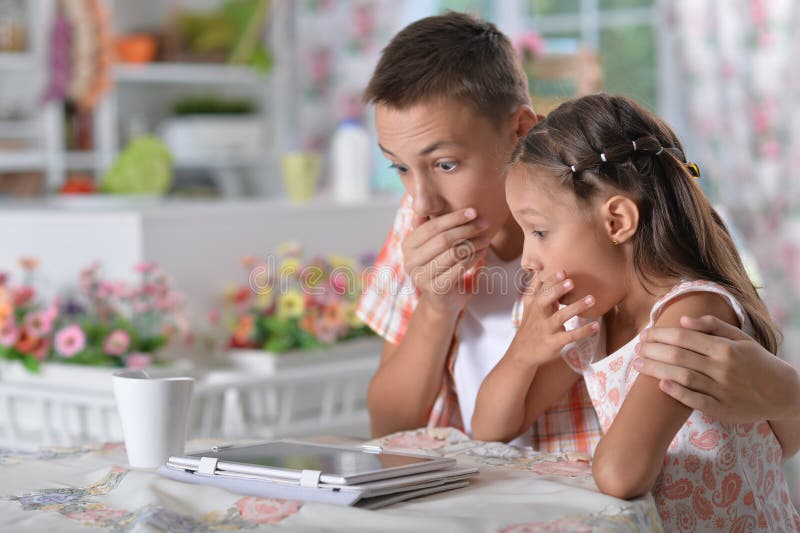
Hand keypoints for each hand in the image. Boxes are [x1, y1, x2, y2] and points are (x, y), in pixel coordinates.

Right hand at [402, 208, 490, 314]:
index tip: (472, 211)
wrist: (441, 301)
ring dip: (473, 244)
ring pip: (452, 254)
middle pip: (442, 239)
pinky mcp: (435, 289)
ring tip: (486, 238)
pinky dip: (473, 259)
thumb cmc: (440, 267)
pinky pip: (459, 269)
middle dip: (466, 229)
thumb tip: (427, 199)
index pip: (431, 227)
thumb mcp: (432, 245)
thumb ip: (430, 226)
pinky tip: (482, 253)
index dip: (453, 218)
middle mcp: (410, 261)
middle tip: (484, 223)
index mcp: (408, 246)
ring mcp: (421, 277)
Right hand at [508, 270, 598, 366]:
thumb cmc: (530, 326)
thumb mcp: (528, 307)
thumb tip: (537, 270)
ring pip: (560, 317)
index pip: (541, 289)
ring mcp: (546, 329)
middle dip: (557, 291)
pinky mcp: (554, 342)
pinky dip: (582, 331)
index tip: (562, 271)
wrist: (522, 353)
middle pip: (545, 300)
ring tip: (591, 299)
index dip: (551, 280)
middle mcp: (539, 315)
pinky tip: (595, 326)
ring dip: (576, 307)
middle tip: (571, 282)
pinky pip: (569, 336)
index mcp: (535, 305)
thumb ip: (534, 289)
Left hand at [634, 315, 799, 422]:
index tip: (645, 334)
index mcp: (725, 348)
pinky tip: (660, 384)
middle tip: (637, 348)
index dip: (661, 335)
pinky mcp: (721, 409)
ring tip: (638, 364)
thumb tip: (684, 319)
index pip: (684, 338)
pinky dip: (676, 392)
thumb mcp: (741, 338)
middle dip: (653, 350)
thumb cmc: (757, 362)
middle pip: (678, 356)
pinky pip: (694, 400)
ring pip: (682, 377)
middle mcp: (722, 368)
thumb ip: (713, 326)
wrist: (783, 393)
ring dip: (656, 369)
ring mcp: (721, 389)